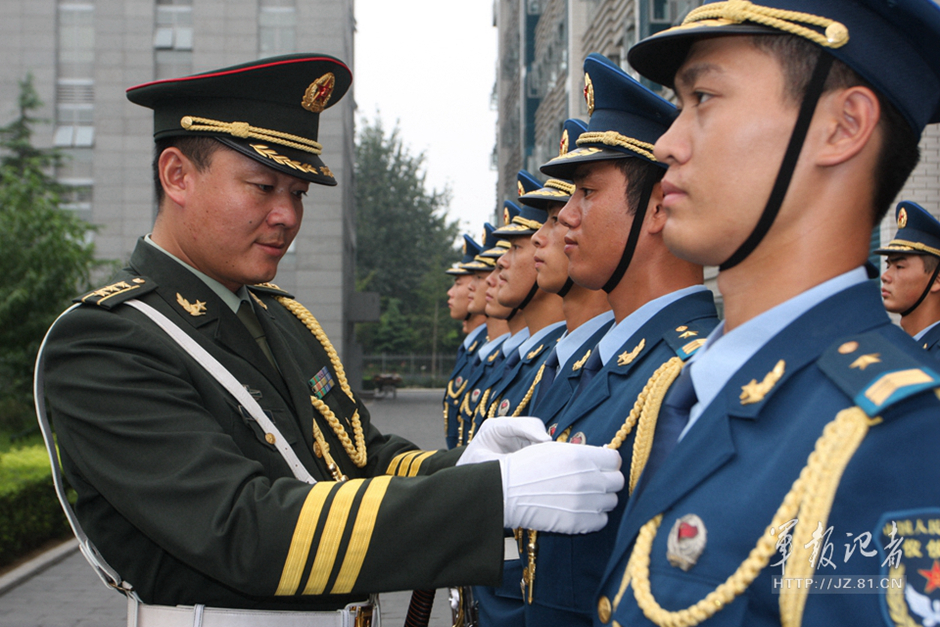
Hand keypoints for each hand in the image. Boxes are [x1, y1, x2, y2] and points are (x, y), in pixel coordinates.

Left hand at [456, 417, 550, 465]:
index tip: (545, 440)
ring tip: (544, 462)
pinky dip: (542, 453)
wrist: (469, 475)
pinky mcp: (523, 444)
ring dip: (543, 448)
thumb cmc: (473, 468)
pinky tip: (542, 464)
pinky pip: (538, 445)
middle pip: (531, 426)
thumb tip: (526, 464)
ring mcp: (515, 435)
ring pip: (537, 435)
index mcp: (492, 427)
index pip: (515, 424)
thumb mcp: (485, 465)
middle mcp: (506, 428)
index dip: (532, 431)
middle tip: (549, 455)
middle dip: (541, 439)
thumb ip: (505, 462)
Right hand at [499, 442, 622, 533]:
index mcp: (581, 456)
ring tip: (581, 497)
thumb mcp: (555, 449)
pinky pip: (601, 520)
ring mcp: (584, 502)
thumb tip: (605, 457)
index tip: (599, 466)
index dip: (607, 463)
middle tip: (591, 482)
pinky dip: (593, 517)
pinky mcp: (579, 522)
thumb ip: (583, 452)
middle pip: (617, 481)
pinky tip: (578, 510)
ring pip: (611, 502)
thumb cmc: (526, 467)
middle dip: (607, 481)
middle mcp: (587, 478)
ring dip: (600, 499)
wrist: (505, 493)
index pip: (615, 460)